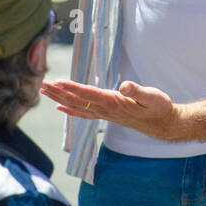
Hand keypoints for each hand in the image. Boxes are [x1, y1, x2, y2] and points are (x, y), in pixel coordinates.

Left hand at [41, 78, 183, 140]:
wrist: (164, 123)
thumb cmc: (159, 107)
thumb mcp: (153, 96)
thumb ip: (138, 91)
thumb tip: (124, 85)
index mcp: (115, 102)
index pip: (89, 94)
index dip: (73, 88)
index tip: (58, 81)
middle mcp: (106, 110)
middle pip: (78, 101)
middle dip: (59, 92)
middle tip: (42, 84)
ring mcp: (105, 114)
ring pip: (78, 106)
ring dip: (60, 98)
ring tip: (45, 91)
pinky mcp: (107, 115)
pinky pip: (84, 113)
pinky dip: (71, 110)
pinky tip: (61, 107)